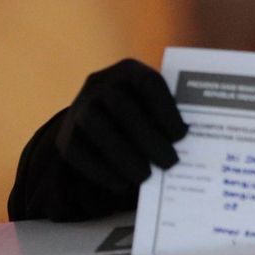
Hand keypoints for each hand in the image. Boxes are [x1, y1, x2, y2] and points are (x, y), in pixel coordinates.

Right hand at [55, 58, 188, 193]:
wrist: (98, 120)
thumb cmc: (142, 115)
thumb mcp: (154, 108)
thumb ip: (166, 121)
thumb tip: (187, 149)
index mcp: (130, 71)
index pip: (148, 83)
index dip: (166, 109)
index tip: (182, 135)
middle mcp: (100, 84)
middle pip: (121, 106)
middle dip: (147, 137)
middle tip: (170, 162)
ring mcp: (79, 108)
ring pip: (97, 127)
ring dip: (124, 156)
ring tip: (146, 177)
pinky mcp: (66, 136)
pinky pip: (79, 152)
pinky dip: (102, 171)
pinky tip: (122, 183)